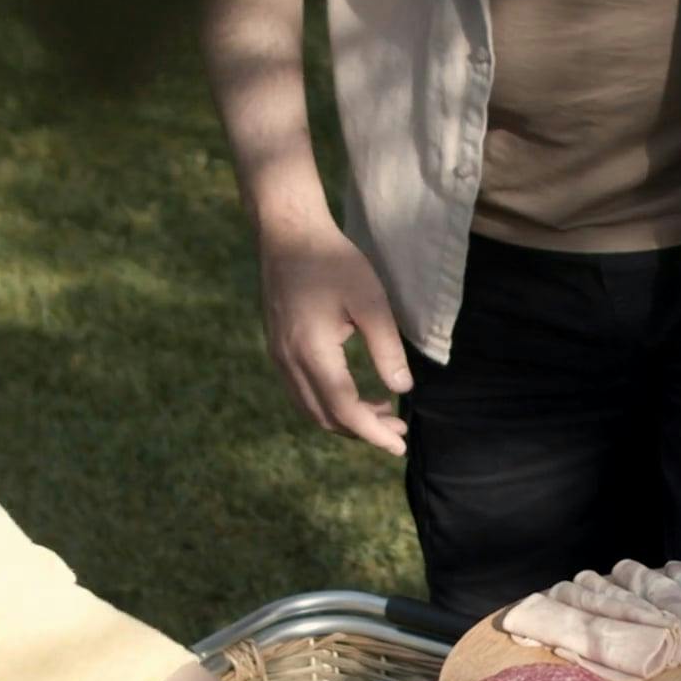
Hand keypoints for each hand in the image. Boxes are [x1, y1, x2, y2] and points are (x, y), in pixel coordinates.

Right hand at [255, 216, 413, 455]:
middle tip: (399, 429)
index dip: (373, 432)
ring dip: (346, 419)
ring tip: (383, 413)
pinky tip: (355, 394)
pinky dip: (329, 403)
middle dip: (363, 430)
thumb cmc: (333, 262)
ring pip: (311, 408)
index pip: (344, 409)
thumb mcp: (371, 301)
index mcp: (312, 351)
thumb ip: (386, 348)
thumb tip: (402, 389)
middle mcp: (289, 361)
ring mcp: (279, 357)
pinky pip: (303, 392)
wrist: (289, 234)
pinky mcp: (278, 349)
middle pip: (325, 417)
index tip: (400, 445)